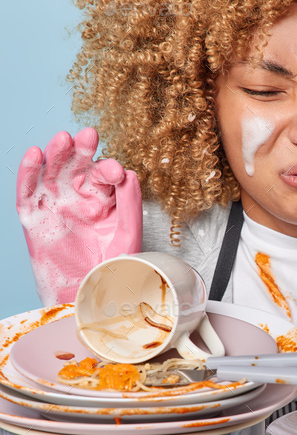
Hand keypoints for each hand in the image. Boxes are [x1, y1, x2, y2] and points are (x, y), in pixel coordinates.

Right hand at [16, 128, 141, 304]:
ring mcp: (55, 207)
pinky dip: (28, 172)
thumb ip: (130, 205)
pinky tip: (35, 155)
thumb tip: (130, 174)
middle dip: (82, 151)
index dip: (108, 170)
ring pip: (52, 173)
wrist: (85, 299)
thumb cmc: (110, 271)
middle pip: (77, 167)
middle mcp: (78, 199)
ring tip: (63, 140)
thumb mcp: (127, 237)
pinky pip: (27, 192)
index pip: (104, 176)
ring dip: (57, 155)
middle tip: (89, 135)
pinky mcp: (34, 219)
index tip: (115, 172)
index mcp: (104, 201)